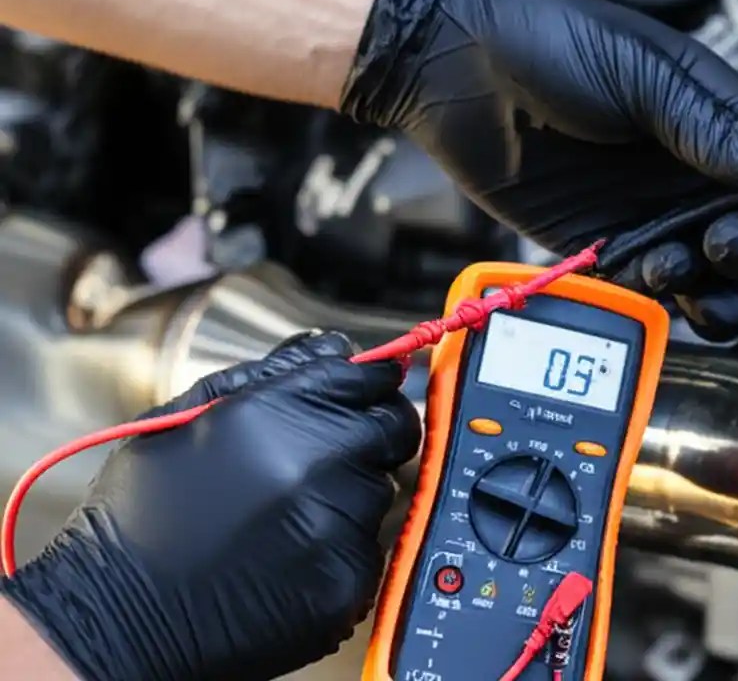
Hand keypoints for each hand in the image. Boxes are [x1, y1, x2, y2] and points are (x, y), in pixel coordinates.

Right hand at [0, 332, 420, 680]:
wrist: (118, 616)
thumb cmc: (143, 513)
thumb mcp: (187, 417)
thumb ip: (273, 373)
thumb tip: (339, 348)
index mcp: (276, 413)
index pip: (368, 379)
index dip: (369, 386)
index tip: (363, 396)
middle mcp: (316, 464)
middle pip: (393, 430)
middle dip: (369, 436)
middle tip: (322, 460)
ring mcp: (336, 526)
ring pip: (378, 492)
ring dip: (346, 497)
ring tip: (280, 518)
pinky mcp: (347, 581)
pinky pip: (367, 550)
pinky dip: (336, 550)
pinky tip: (284, 557)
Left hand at [340, 0, 737, 340]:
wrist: (453, 71)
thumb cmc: (547, 45)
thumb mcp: (643, 73)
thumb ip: (715, 126)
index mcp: (715, 118)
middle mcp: (692, 171)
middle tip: (727, 236)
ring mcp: (653, 212)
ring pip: (718, 274)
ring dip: (717, 282)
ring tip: (679, 258)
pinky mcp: (609, 248)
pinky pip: (659, 290)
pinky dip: (667, 294)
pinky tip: (647, 269)